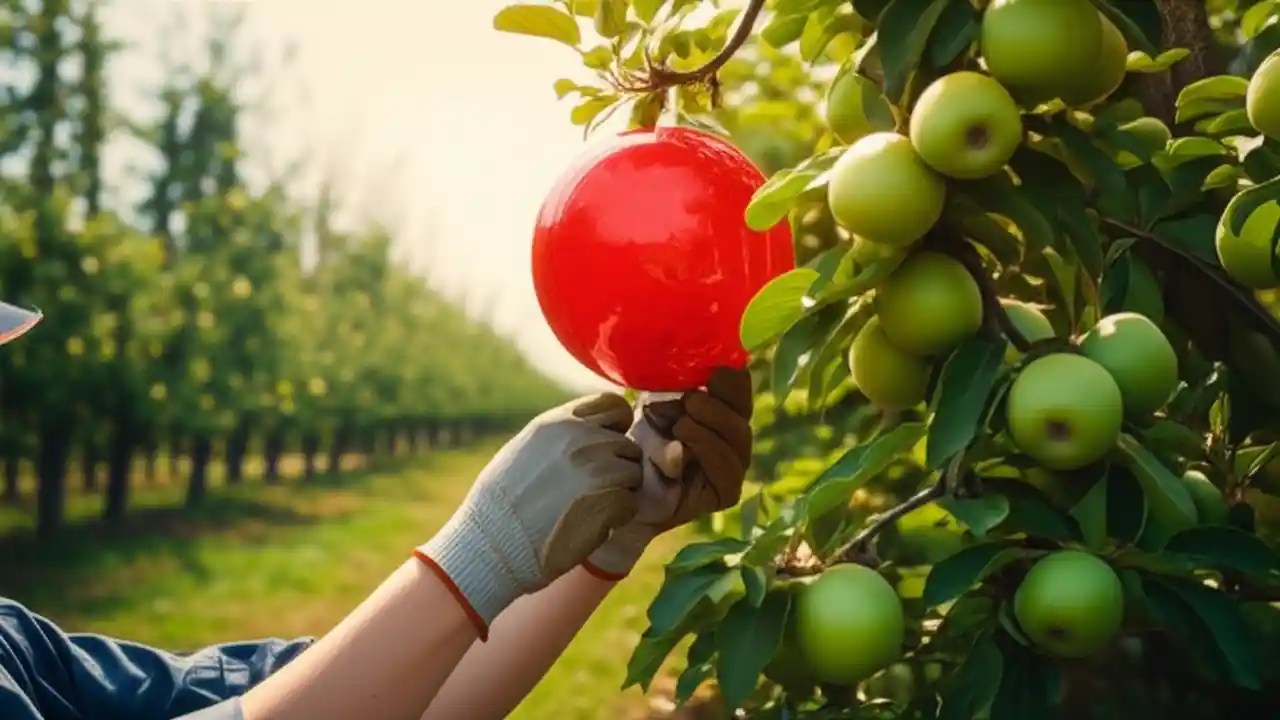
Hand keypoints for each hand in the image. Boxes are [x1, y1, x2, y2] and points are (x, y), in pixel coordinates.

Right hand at [416, 394, 642, 637]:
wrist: (491, 546)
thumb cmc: (499, 505)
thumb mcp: (524, 450)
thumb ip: (559, 436)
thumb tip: (584, 430)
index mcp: (558, 423)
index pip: (613, 405)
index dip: (616, 428)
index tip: (606, 449)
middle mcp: (581, 440)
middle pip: (627, 445)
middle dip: (618, 467)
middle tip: (593, 492)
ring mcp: (597, 470)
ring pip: (633, 475)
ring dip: (619, 493)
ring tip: (587, 509)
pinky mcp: (608, 502)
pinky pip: (631, 504)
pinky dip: (617, 518)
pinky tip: (589, 526)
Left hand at [584, 367, 753, 579]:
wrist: (621, 489)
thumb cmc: (635, 443)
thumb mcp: (652, 408)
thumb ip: (673, 389)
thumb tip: (686, 375)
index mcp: (719, 411)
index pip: (738, 392)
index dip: (733, 380)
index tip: (718, 368)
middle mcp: (732, 438)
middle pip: (742, 414)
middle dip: (719, 403)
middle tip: (691, 399)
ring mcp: (732, 466)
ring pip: (738, 439)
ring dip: (711, 425)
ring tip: (681, 423)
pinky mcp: (725, 492)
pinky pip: (729, 471)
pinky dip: (709, 451)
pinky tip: (685, 442)